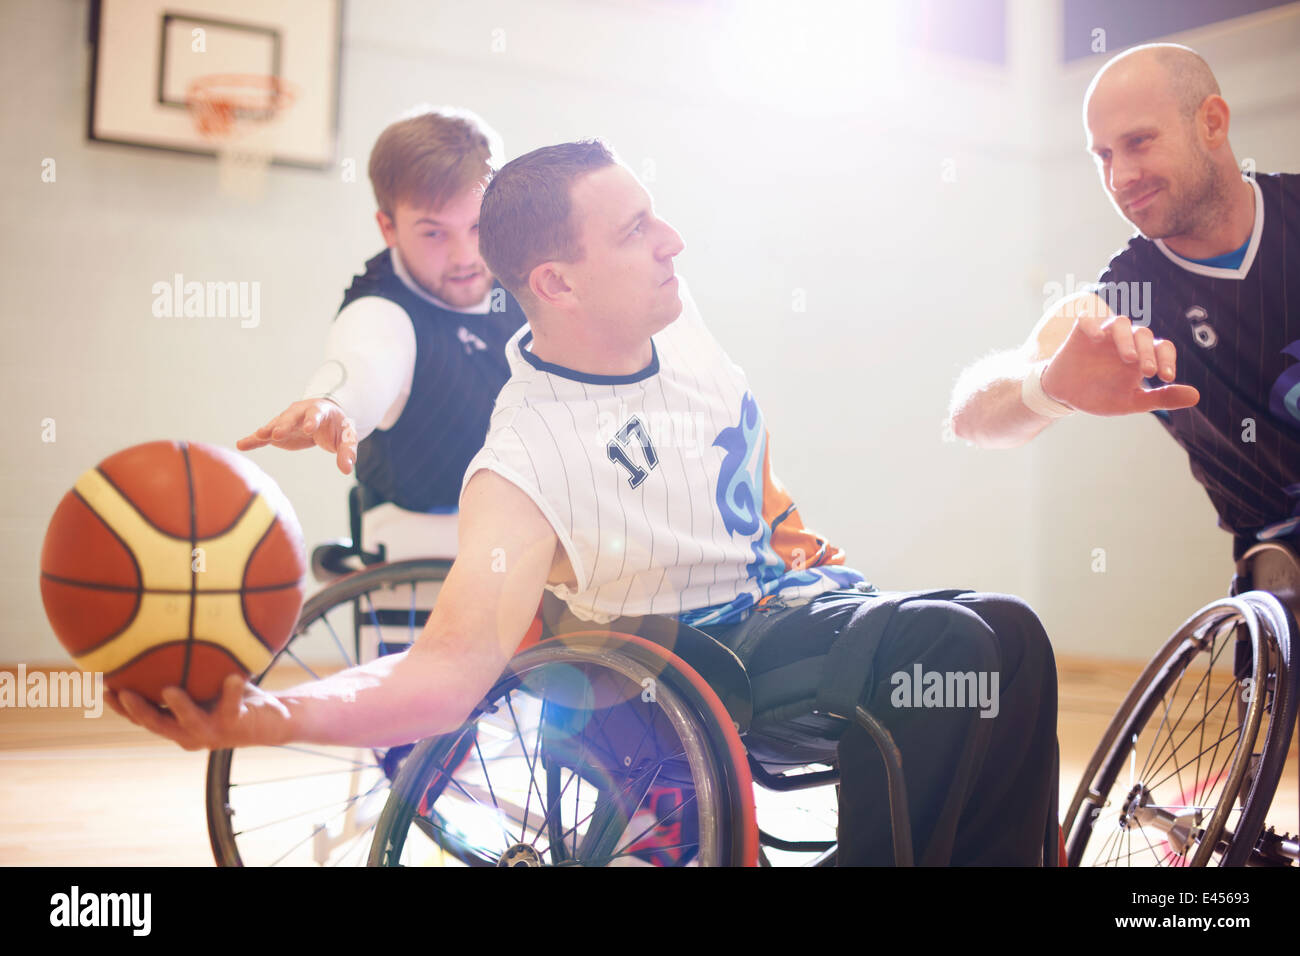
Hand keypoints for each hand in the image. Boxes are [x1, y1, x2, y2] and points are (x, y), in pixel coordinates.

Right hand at [105, 674, 290, 750]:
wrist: (272, 720)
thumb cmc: (233, 698)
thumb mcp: (206, 683)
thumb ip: (187, 669)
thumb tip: (165, 631)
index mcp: (178, 724)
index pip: (144, 718)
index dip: (121, 707)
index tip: (102, 688)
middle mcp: (191, 733)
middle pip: (157, 725)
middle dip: (138, 711)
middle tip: (121, 692)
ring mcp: (213, 732)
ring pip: (191, 722)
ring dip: (179, 707)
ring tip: (169, 690)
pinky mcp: (237, 724)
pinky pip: (233, 706)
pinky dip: (232, 692)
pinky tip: (233, 677)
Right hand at [237, 398, 358, 474]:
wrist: (325, 418)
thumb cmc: (337, 427)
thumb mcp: (347, 438)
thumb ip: (347, 452)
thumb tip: (347, 469)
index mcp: (320, 410)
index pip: (316, 414)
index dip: (312, 420)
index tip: (309, 428)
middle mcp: (300, 412)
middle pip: (291, 417)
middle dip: (284, 425)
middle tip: (276, 433)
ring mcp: (287, 421)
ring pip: (275, 425)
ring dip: (267, 430)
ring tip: (258, 436)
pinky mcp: (278, 432)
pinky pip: (264, 436)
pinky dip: (254, 440)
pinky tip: (242, 444)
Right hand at [1040, 315, 1199, 415]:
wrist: (1066, 396)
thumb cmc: (1100, 396)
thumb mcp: (1132, 401)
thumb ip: (1162, 397)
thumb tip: (1196, 396)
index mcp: (1141, 356)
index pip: (1162, 348)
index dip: (1168, 360)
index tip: (1166, 377)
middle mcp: (1125, 341)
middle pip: (1144, 334)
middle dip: (1149, 351)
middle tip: (1146, 370)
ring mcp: (1103, 335)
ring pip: (1121, 322)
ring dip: (1128, 338)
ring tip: (1128, 358)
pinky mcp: (1081, 333)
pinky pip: (1088, 319)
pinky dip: (1094, 324)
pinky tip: (1097, 338)